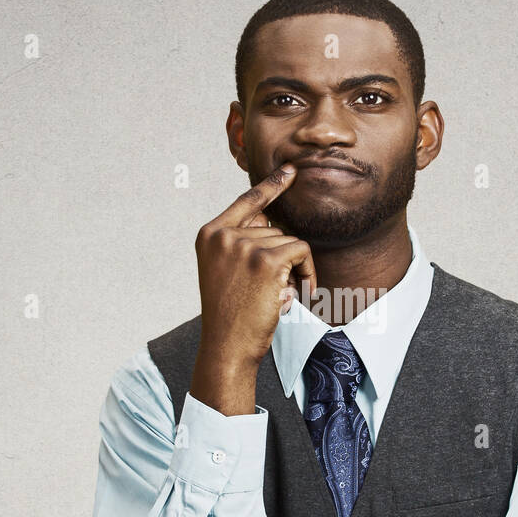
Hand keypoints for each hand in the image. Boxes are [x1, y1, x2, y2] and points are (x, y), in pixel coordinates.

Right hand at [194, 163, 316, 371]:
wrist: (227, 346)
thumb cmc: (230, 315)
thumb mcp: (225, 272)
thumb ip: (242, 243)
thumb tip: (271, 218)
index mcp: (209, 235)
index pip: (245, 203)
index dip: (270, 186)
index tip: (290, 170)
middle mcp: (223, 235)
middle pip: (274, 229)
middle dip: (282, 258)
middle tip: (271, 291)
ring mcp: (244, 245)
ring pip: (289, 242)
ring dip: (295, 270)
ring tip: (277, 296)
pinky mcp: (266, 260)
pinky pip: (301, 251)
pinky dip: (308, 272)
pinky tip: (299, 293)